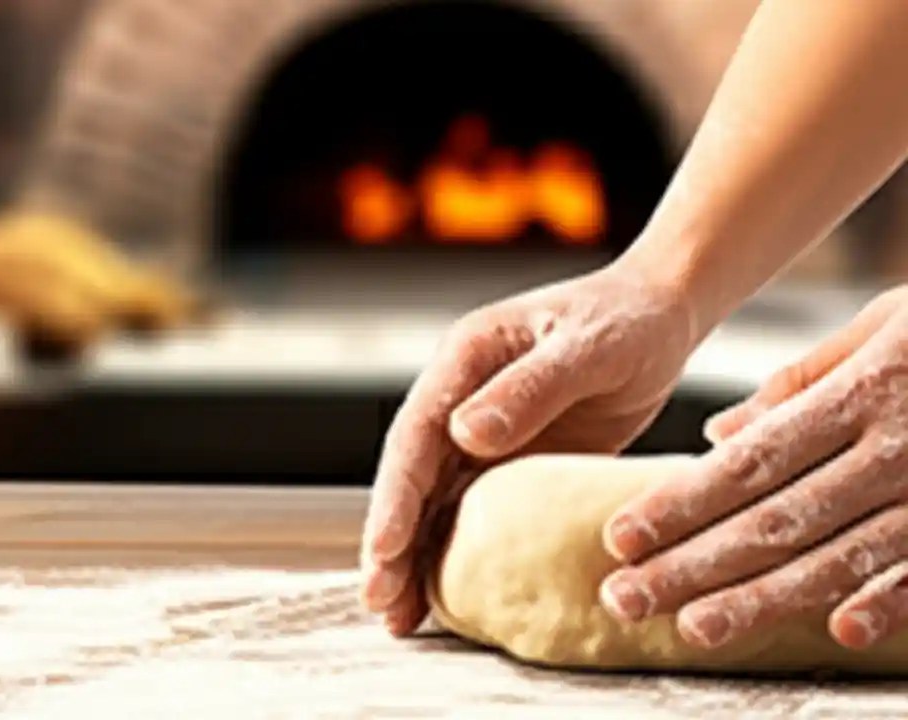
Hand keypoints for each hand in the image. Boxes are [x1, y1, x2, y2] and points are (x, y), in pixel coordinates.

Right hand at [361, 262, 700, 634]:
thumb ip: (530, 388)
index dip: (396, 495)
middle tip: (381, 600)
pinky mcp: (506, 459)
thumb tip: (465, 434)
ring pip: (431, 500)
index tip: (386, 547)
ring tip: (399, 616)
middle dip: (390, 539)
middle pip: (410, 475)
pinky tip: (445, 594)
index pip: (416, 434)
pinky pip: (470, 510)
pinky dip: (451, 552)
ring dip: (412, 556)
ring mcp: (478, 430)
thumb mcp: (587, 349)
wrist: (658, 316)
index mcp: (465, 359)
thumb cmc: (626, 320)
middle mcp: (458, 397)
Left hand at [600, 286, 907, 649]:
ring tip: (695, 627)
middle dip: (694, 564)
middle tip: (626, 597)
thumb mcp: (882, 327)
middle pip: (776, 519)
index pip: (749, 461)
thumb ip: (798, 383)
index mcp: (860, 394)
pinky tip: (839, 630)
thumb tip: (719, 436)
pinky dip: (890, 602)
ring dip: (763, 599)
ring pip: (838, 556)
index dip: (680, 503)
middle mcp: (894, 448)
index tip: (622, 536)